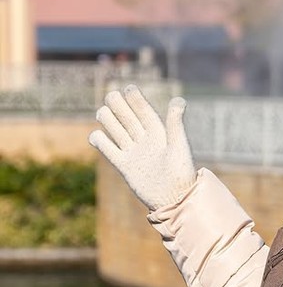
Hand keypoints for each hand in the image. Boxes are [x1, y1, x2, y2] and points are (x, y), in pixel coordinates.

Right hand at [89, 85, 195, 210]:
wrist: (174, 199)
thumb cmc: (182, 172)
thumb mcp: (180, 145)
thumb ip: (176, 124)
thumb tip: (179, 100)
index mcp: (160, 134)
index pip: (144, 112)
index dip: (136, 100)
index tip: (128, 88)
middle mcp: (146, 141)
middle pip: (128, 119)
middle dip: (119, 106)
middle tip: (111, 95)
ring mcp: (134, 153)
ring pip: (117, 131)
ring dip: (109, 120)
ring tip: (103, 111)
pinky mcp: (125, 166)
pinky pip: (110, 151)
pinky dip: (101, 142)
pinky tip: (96, 135)